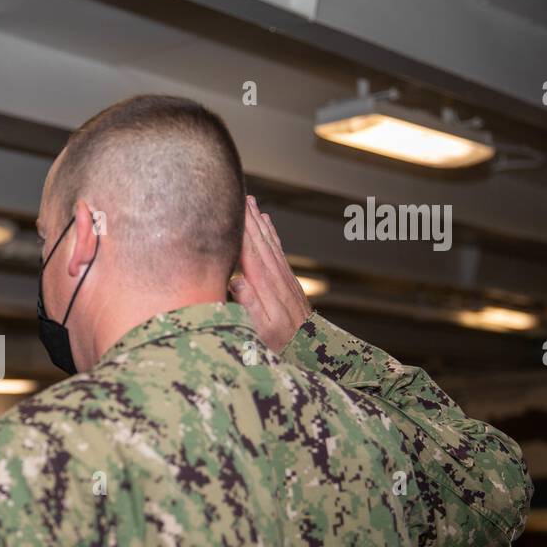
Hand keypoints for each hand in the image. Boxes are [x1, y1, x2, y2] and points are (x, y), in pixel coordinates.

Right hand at [229, 195, 310, 353]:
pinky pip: (277, 250)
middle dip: (249, 218)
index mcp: (266, 288)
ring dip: (259, 221)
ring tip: (251, 202)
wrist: (314, 352)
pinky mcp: (288, 281)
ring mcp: (284, 278)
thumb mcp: (261, 332)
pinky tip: (267, 224)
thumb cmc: (282, 346)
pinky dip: (271, 234)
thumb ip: (250, 306)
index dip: (241, 230)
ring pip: (269, 242)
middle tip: (240, 194)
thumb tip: (237, 280)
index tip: (232, 209)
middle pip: (260, 242)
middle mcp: (277, 278)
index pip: (250, 252)